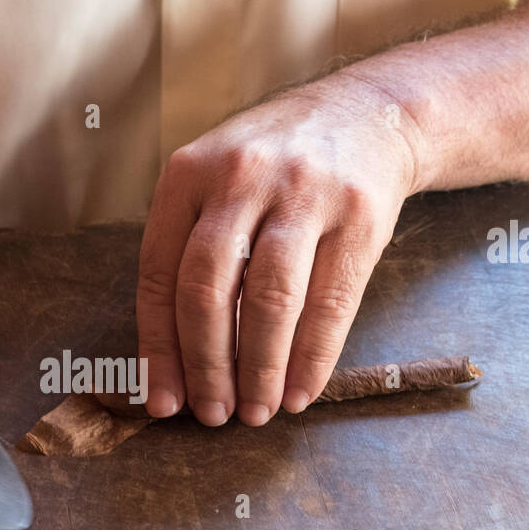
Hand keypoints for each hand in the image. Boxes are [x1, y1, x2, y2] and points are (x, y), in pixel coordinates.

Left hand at [136, 74, 421, 425]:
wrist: (369, 114)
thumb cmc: (275, 169)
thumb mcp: (217, 184)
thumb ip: (190, 253)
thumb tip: (173, 361)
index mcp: (189, 174)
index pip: (160, 275)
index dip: (159, 347)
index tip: (165, 401)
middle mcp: (242, 177)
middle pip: (208, 290)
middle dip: (207, 366)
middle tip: (212, 414)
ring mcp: (304, 193)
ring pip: (270, 300)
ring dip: (260, 370)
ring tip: (256, 412)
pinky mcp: (359, 215)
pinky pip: (331, 303)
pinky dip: (312, 359)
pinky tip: (300, 393)